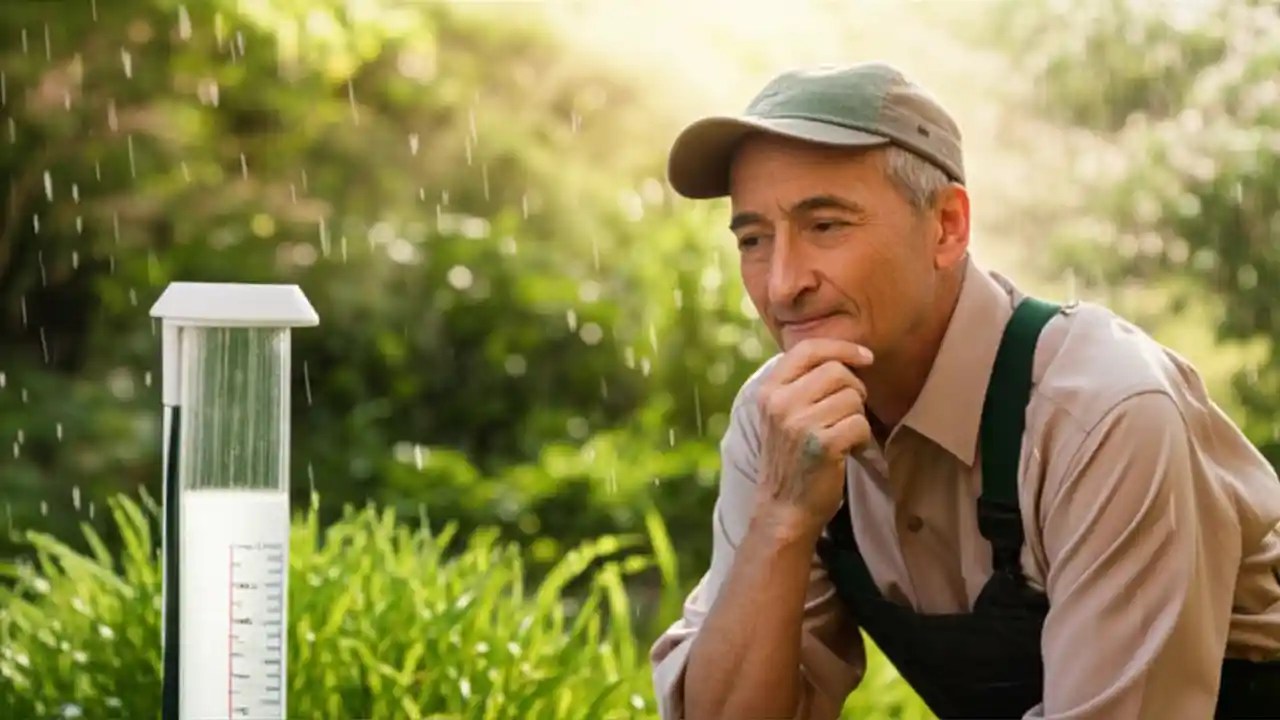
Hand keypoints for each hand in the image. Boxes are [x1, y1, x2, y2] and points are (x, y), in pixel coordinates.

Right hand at [753, 338, 873, 539]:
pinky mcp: (822, 445)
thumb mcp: (781, 414)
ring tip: (841, 435)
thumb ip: (801, 382)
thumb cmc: (792, 458)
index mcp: (768, 390)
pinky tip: (846, 451)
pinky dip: (861, 438)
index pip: (808, 348)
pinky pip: (860, 423)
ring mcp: (799, 424)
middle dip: (854, 389)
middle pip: (837, 371)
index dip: (841, 347)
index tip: (865, 357)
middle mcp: (779, 403)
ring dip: (856, 416)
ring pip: (852, 397)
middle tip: (848, 413)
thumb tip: (845, 353)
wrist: (784, 509)